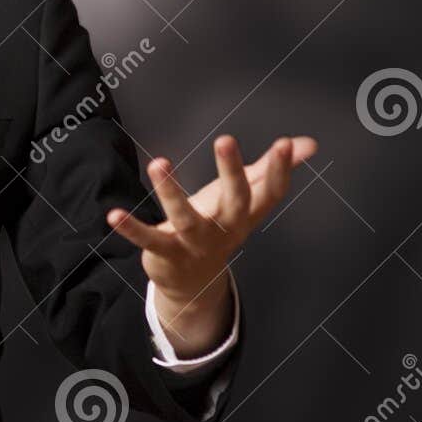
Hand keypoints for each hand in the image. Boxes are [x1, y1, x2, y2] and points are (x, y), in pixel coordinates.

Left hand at [108, 134, 315, 358]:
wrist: (193, 282)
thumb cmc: (219, 226)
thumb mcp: (245, 200)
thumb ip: (271, 170)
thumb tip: (308, 144)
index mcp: (246, 215)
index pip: (270, 193)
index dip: (279, 170)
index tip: (285, 144)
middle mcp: (225, 230)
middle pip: (234, 202)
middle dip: (231, 172)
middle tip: (226, 139)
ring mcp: (195, 244)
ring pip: (186, 218)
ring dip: (170, 192)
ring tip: (158, 163)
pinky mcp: (166, 253)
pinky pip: (148, 239)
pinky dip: (131, 228)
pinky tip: (114, 214)